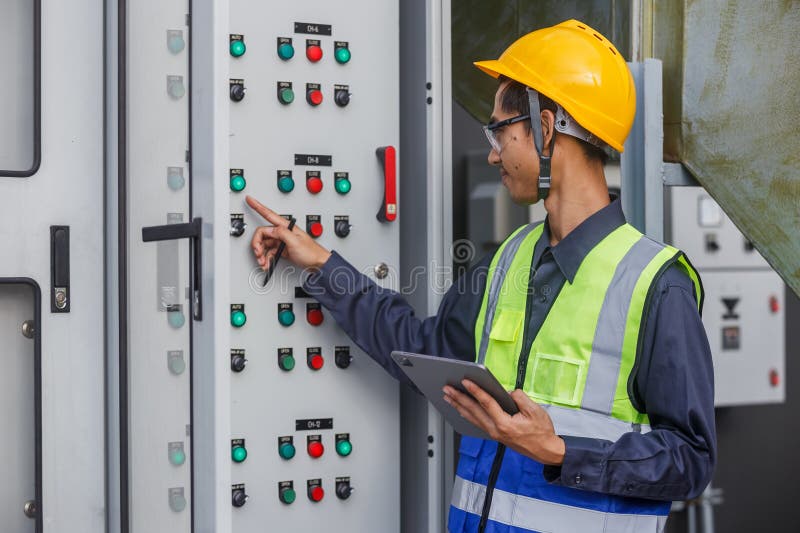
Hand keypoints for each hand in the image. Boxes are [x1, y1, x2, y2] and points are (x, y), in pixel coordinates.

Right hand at [246, 196, 331, 270]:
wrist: (317, 263)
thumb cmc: (311, 252)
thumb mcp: (296, 241)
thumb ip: (282, 233)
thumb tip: (271, 230)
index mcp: (286, 226)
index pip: (268, 214)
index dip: (258, 206)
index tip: (249, 199)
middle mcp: (282, 232)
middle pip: (262, 233)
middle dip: (257, 244)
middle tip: (258, 253)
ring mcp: (282, 241)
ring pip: (264, 244)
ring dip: (261, 254)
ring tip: (263, 262)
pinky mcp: (282, 249)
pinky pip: (269, 252)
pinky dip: (266, 258)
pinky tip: (267, 263)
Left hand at [443, 380, 564, 464]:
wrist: (545, 451)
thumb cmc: (542, 432)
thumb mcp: (535, 411)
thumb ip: (520, 398)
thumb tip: (507, 393)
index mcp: (505, 424)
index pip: (486, 403)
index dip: (475, 390)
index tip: (466, 381)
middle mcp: (496, 430)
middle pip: (473, 411)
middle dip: (459, 398)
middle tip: (447, 389)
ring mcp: (494, 433)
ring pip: (472, 418)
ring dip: (459, 406)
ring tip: (448, 397)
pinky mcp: (495, 434)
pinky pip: (477, 423)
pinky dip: (467, 414)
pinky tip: (461, 409)